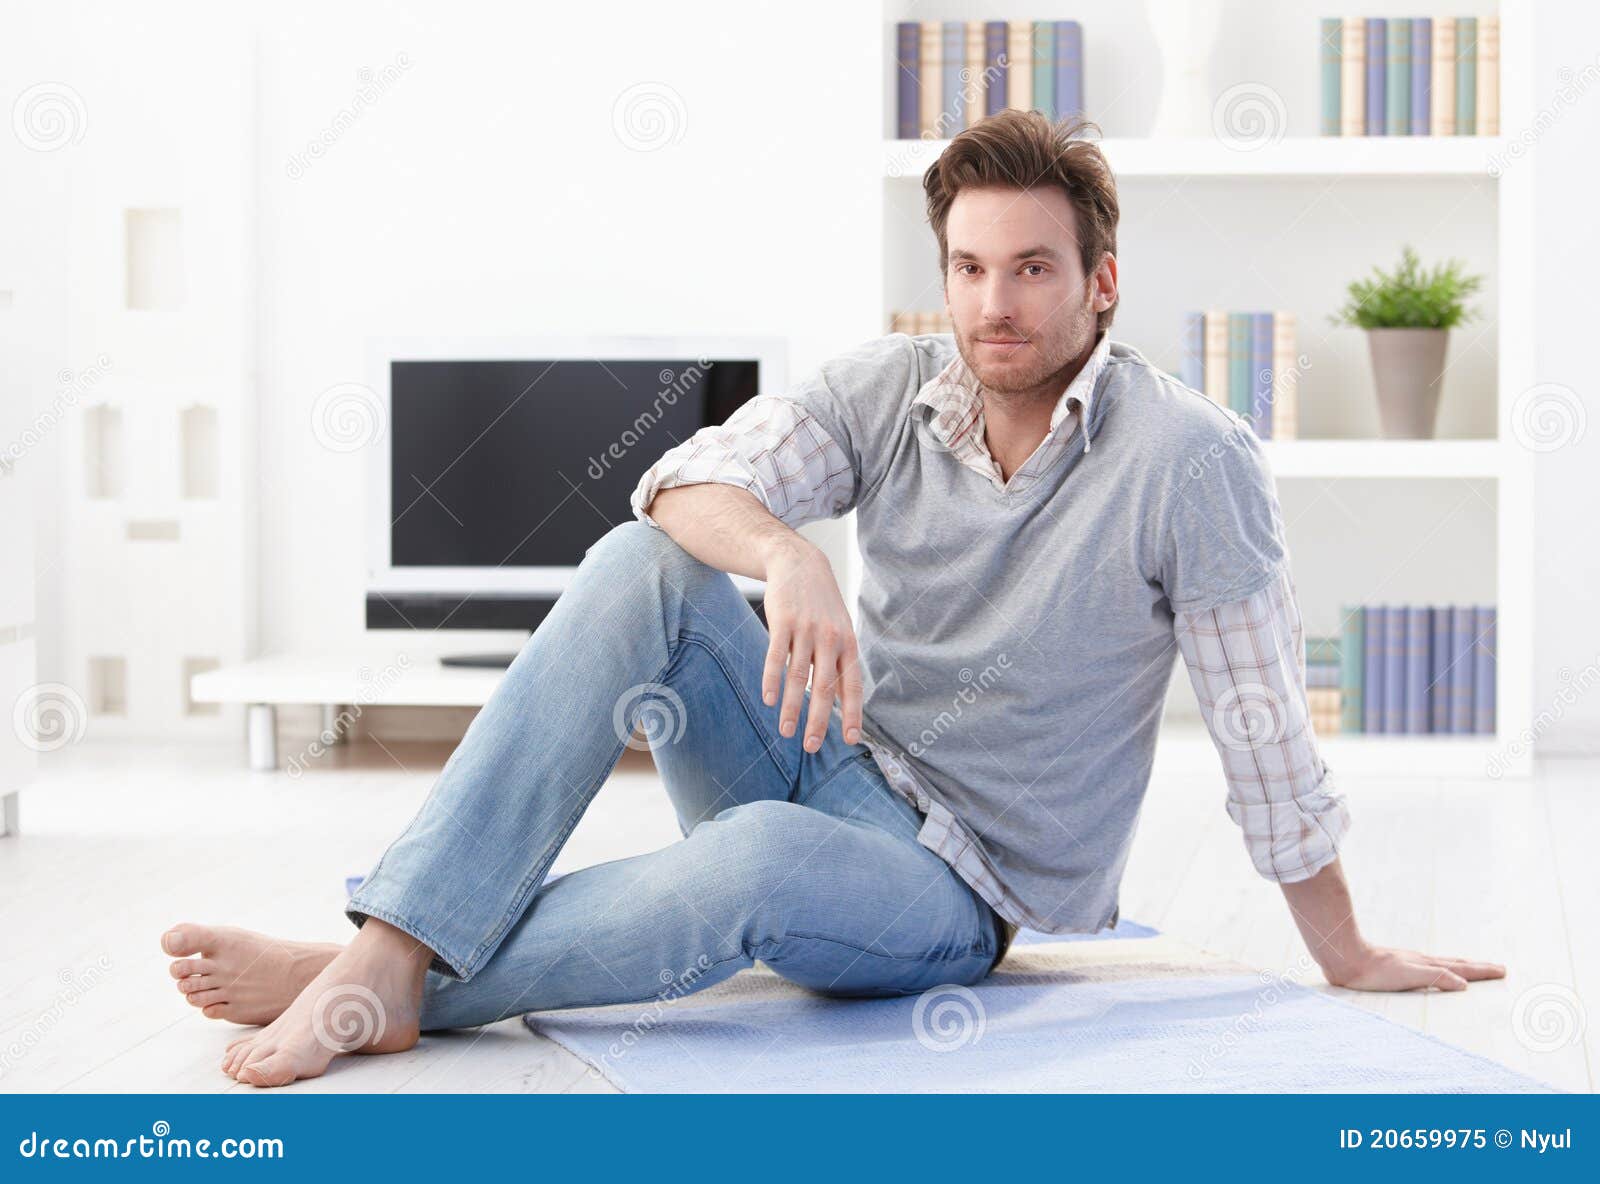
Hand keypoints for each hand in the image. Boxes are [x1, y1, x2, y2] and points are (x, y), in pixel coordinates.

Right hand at [760, 538, 862, 753]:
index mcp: (848, 644)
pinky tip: (767, 700)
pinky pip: (776, 656)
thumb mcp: (840, 630)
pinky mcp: (782, 621)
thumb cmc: (822, 606)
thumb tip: (842, 703)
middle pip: (824, 687)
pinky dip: (771, 680)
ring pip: (798, 676)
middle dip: (819, 720)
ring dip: (790, 707)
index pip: (852, 685)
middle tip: (812, 747)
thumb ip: (839, 664)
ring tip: (786, 732)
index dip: (852, 714)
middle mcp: (830, 638)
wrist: (800, 564)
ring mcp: (806, 629)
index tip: (851, 740)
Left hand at [1324, 945, 1505, 992]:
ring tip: (1471, 969)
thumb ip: (1436, 978)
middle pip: (1456, 963)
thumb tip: (1463, 985)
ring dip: (1461, 967)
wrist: (1346, 959)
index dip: (1482, 971)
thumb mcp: (1409, 975)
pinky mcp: (1397, 968)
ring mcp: (1410, 963)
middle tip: (1498, 968)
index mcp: (1428, 964)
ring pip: (1442, 964)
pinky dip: (1441, 971)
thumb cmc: (1375, 971)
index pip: (1461, 968)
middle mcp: (1421, 961)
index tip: (1503, 970)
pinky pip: (1428, 969)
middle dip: (1478, 968)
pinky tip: (1433, 973)